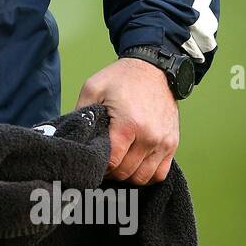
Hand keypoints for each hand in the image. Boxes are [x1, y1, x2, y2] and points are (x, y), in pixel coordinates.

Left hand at [75, 57, 179, 184]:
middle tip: (102, 161)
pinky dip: (146, 174)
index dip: (98, 166)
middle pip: (126, 172)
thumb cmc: (121, 78)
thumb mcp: (93, 88)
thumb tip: (72, 136)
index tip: (91, 160)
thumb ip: (81, 114)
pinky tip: (135, 164)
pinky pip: (160, 173)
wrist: (154, 68)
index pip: (112, 162)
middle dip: (111, 171)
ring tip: (118, 163)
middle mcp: (149, 137)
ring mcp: (163, 142)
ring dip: (127, 175)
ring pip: (143, 177)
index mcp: (128, 125)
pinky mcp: (172, 143)